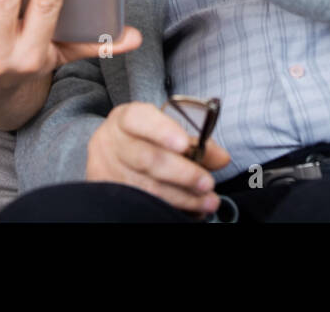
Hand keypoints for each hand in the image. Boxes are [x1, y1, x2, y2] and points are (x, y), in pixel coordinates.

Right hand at [86, 101, 231, 215]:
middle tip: (207, 183)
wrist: (108, 154)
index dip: (162, 131)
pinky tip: (192, 210)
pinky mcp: (111, 193)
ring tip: (208, 201)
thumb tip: (222, 158)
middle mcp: (112, 143)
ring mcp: (109, 171)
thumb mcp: (163, 130)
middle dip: (182, 173)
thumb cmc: (142, 139)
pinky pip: (144, 204)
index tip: (185, 145)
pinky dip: (173, 207)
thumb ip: (194, 141)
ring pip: (147, 187)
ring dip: (183, 197)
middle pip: (146, 158)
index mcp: (125, 119)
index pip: (139, 119)